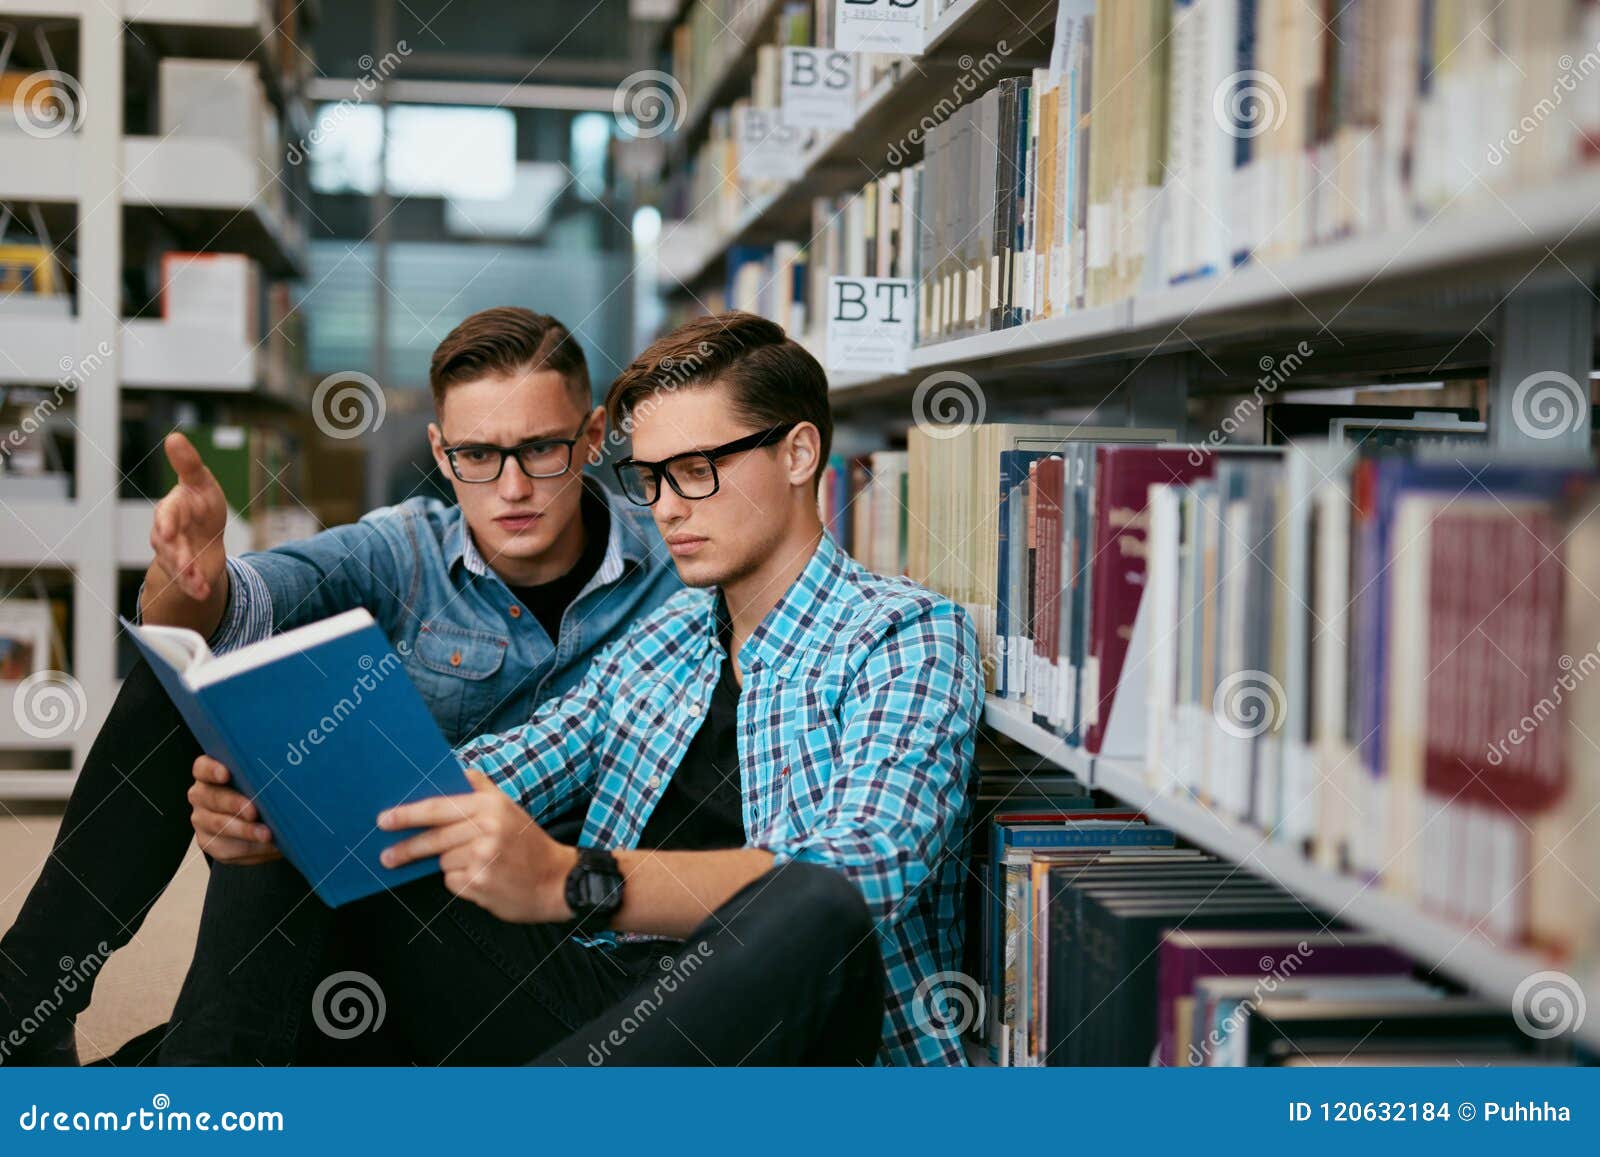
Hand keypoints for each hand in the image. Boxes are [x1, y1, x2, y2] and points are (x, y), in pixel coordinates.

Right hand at [150, 432, 228, 601]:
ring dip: (186, 574)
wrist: (204, 537)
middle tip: (183, 562)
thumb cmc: (200, 504)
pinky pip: (188, 583)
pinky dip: (196, 589)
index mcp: (172, 509)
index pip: (166, 515)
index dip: (166, 523)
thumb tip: (174, 436)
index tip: (166, 531)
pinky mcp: (186, 573)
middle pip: (168, 545)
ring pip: (176, 566)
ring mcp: (174, 555)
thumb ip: (188, 464)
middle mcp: (167, 534)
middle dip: (175, 553)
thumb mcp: (200, 482)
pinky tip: (204, 592)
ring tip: (197, 580)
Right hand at [188, 755, 279, 863]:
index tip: (226, 774)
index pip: (203, 767)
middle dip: (234, 804)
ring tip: (267, 835)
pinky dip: (250, 848)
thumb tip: (287, 780)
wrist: (262, 820)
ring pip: (218, 826)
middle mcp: (201, 794)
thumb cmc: (266, 791)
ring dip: (245, 831)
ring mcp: (202, 819)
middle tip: (254, 811)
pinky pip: (226, 848)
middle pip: (211, 797)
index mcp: (211, 772)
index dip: (212, 769)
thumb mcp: (265, 780)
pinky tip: (267, 846)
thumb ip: (267, 777)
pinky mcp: (209, 843)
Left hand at [377, 769, 577, 923]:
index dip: (409, 814)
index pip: (439, 807)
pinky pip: (451, 881)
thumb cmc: (529, 844)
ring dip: (450, 865)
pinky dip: (459, 882)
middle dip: (407, 848)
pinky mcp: (480, 884)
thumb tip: (455, 771)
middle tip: (387, 856)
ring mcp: (483, 857)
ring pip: (443, 861)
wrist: (556, 881)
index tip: (385, 819)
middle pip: (434, 838)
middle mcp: (487, 829)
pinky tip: (481, 879)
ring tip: (477, 865)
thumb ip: (482, 789)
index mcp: (491, 806)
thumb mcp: (510, 808)